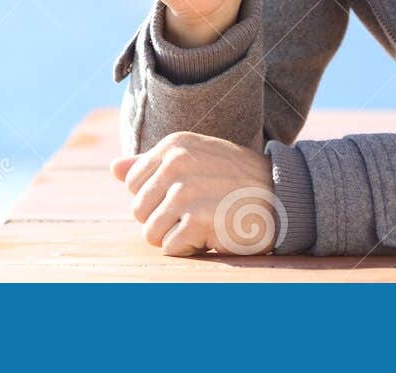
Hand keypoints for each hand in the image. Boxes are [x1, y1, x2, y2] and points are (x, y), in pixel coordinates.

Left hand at [111, 132, 280, 255]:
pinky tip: (212, 235)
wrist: (281, 196)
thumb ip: (152, 163)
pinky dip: (190, 249)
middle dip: (164, 220)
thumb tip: (114, 169)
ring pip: (151, 233)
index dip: (156, 198)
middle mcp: (175, 164)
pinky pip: (171, 248)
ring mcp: (185, 191)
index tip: (186, 196)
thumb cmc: (235, 180)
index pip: (132, 184)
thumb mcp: (195, 159)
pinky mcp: (197, 219)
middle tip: (197, 213)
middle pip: (138, 211)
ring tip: (204, 224)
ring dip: (176, 237)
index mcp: (173, 146)